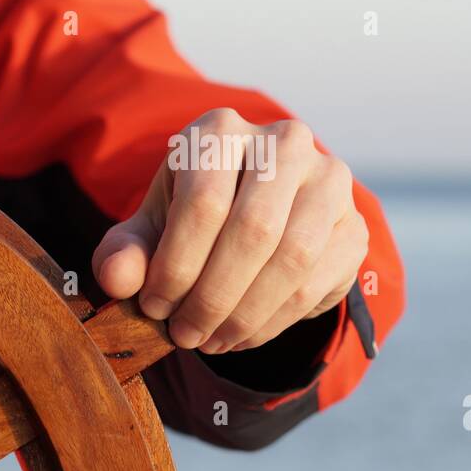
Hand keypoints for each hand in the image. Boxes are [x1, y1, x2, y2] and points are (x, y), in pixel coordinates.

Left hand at [93, 108, 367, 353]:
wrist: (255, 213)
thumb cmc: (192, 218)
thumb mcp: (151, 230)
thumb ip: (125, 252)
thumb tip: (117, 280)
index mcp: (222, 130)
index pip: (204, 202)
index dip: (176, 266)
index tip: (155, 308)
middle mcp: (285, 142)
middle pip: (254, 230)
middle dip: (212, 297)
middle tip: (185, 335)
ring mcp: (329, 180)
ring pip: (293, 257)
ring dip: (246, 313)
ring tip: (211, 341)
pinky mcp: (353, 225)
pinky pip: (317, 282)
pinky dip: (274, 321)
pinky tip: (243, 335)